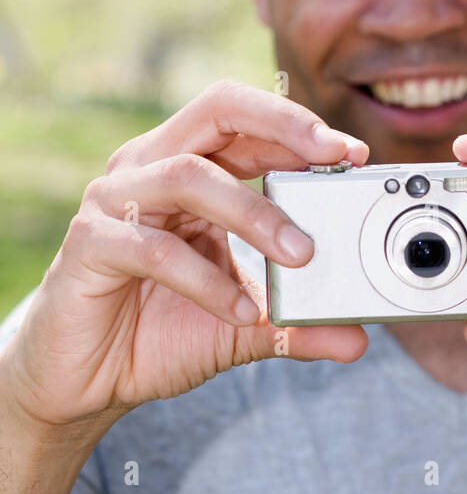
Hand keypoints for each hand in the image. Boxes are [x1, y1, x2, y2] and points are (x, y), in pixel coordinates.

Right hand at [3, 81, 369, 431]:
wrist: (82, 383)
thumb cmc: (157, 332)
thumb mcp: (243, 326)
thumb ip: (296, 323)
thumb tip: (357, 337)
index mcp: (188, 164)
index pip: (246, 120)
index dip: (300, 126)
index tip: (353, 152)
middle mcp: (149, 167)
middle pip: (216, 111)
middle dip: (281, 126)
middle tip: (332, 157)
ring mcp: (115, 201)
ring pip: (189, 176)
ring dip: (253, 212)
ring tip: (300, 256)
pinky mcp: (89, 245)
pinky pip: (153, 249)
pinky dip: (205, 280)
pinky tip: (241, 312)